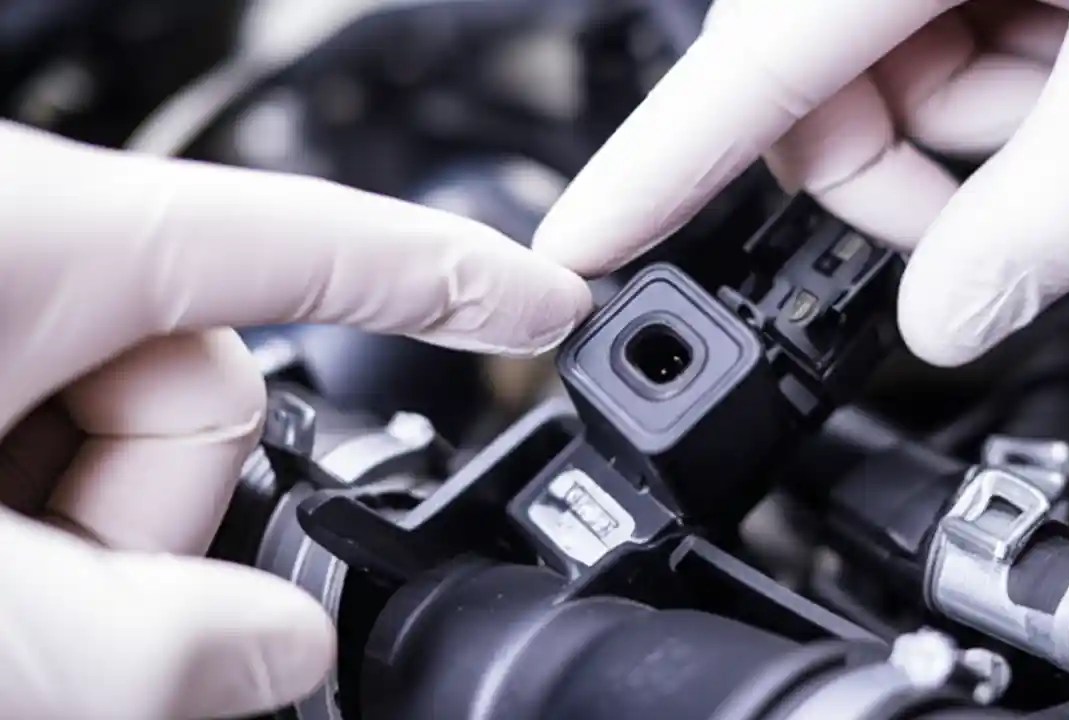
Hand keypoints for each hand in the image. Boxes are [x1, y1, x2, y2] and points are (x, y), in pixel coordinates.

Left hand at [0, 122, 589, 718]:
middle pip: (209, 386)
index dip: (460, 281)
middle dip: (155, 519)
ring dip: (86, 529)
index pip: (321, 242)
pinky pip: (56, 407)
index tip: (551, 301)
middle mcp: (27, 235)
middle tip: (43, 607)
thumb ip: (137, 643)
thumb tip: (283, 650)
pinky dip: (37, 502)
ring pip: (130, 418)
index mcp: (46, 235)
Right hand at [534, 0, 1068, 365]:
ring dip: (969, 126)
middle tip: (1008, 202)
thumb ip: (1062, 205)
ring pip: (878, 74)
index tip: (575, 247)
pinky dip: (994, 75)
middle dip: (901, 176)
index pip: (736, 76)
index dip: (646, 176)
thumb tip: (951, 319)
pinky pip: (928, 31)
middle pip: (810, 96)